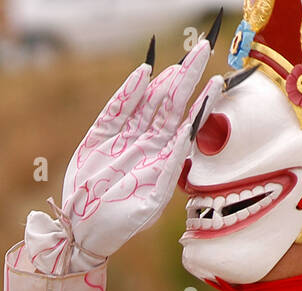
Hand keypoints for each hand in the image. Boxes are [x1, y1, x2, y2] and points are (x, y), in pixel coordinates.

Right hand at [28, 34, 221, 272]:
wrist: (83, 230)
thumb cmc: (121, 223)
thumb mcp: (152, 202)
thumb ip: (169, 169)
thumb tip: (187, 136)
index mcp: (163, 159)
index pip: (187, 123)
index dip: (202, 102)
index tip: (218, 81)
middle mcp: (146, 144)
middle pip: (170, 104)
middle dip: (186, 77)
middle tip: (202, 50)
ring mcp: (123, 137)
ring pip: (146, 102)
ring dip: (162, 82)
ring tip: (178, 64)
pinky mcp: (99, 136)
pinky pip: (116, 109)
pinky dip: (129, 92)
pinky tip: (143, 74)